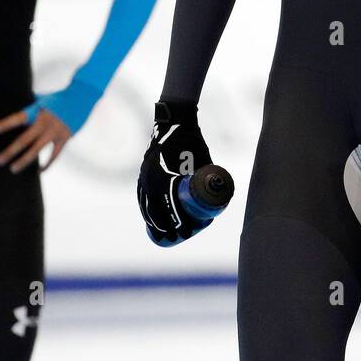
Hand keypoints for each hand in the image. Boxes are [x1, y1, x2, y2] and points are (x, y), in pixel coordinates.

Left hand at [0, 102, 72, 172]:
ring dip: (24, 160)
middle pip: (25, 139)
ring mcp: (55, 131)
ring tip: (13, 169)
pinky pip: (54, 155)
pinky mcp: (65, 138)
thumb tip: (16, 111)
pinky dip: (47, 164)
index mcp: (37, 110)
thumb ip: (30, 108)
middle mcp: (44, 122)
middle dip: (11, 151)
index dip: (6, 124)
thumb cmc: (58, 97)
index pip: (18, 118)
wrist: (81, 96)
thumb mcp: (42, 99)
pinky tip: (39, 171)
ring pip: (37, 150)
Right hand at [137, 100, 214, 245]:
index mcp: (165, 177)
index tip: (186, 234)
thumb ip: (206, 179)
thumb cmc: (192, 142)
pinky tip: (149, 219)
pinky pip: (142, 196)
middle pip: (156, 211)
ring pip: (146, 205)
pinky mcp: (143, 174)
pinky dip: (145, 209)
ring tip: (161, 235)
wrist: (174, 123)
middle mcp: (152, 179)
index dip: (178, 222)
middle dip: (165, 228)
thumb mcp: (203, 161)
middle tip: (176, 238)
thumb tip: (218, 198)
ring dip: (153, 222)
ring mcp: (145, 176)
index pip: (171, 207)